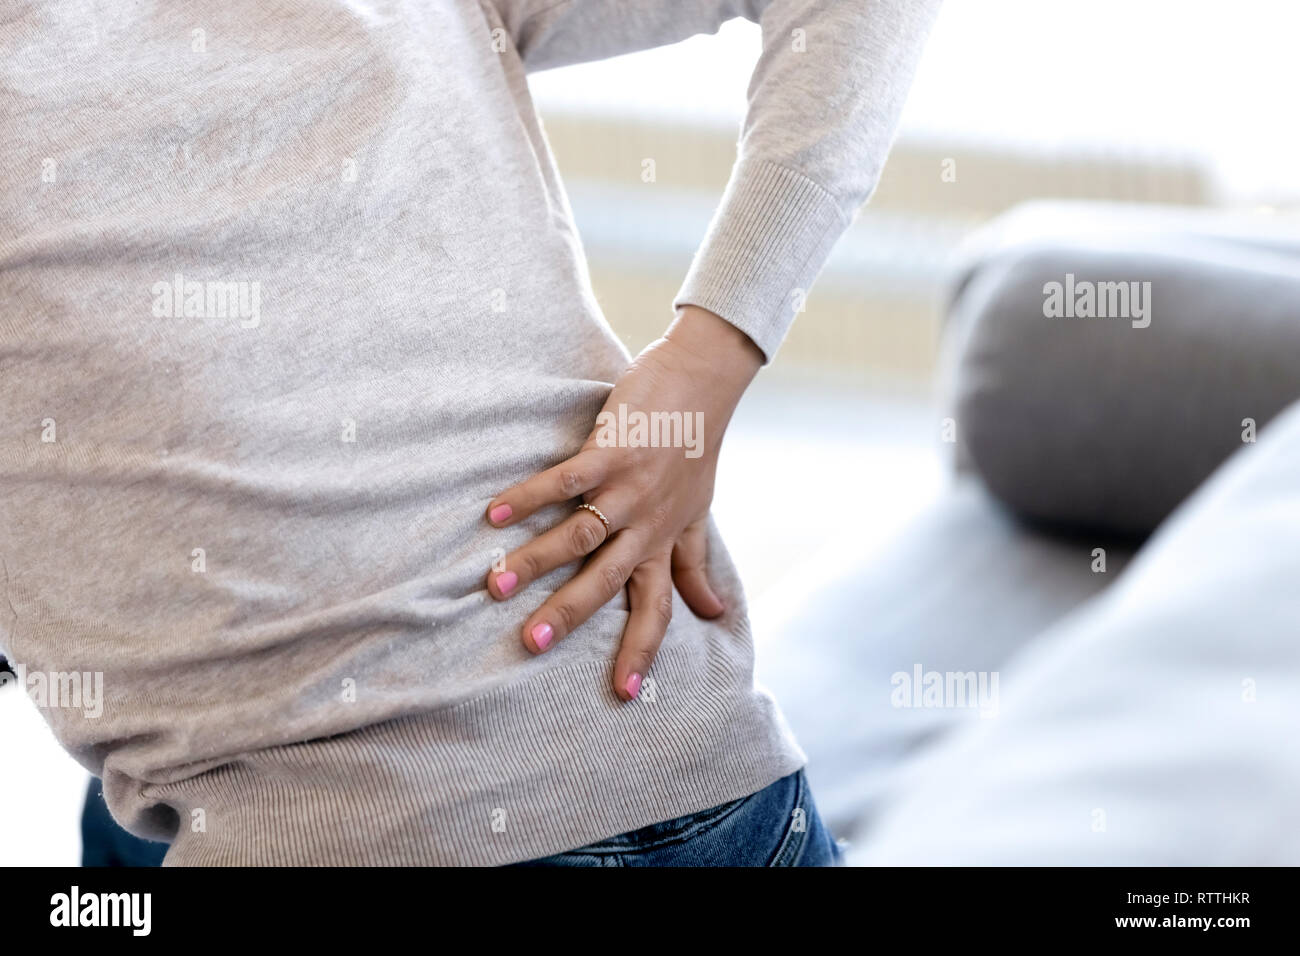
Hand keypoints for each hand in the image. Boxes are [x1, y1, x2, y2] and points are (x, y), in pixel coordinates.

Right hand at [484, 305, 762, 699]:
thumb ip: (695, 565)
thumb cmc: (696, 450)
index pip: (656, 608)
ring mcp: (627, 487)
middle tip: (531, 645)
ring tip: (495, 586)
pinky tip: (496, 515)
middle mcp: (646, 523)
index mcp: (663, 542)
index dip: (641, 651)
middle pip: (606, 579)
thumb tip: (714, 613)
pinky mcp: (610, 451)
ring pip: (578, 534)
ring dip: (536, 560)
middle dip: (569, 613)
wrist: (704, 383)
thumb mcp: (698, 514)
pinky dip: (530, 497)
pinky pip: (565, 480)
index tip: (623, 693)